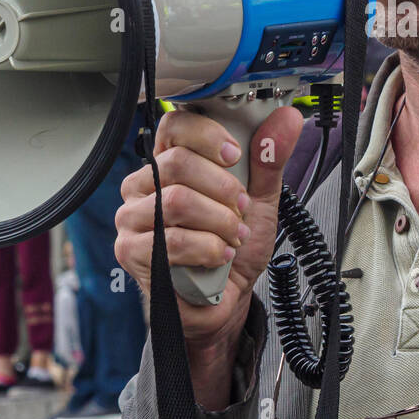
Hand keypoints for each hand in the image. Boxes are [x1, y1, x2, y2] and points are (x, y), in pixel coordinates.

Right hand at [115, 106, 303, 347]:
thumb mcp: (260, 200)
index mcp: (170, 164)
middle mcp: (143, 186)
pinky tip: (220, 255)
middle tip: (241, 209)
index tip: (234, 155)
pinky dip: (208, 248)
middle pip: (178, 163)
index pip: (174, 126)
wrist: (225, 299)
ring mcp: (132, 218)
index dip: (207, 136)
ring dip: (218, 221)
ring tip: (233, 237)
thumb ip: (269, 160)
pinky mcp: (130, 251)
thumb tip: (288, 120)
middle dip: (222, 188)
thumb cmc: (234, 247)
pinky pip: (170, 240)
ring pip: (176, 201)